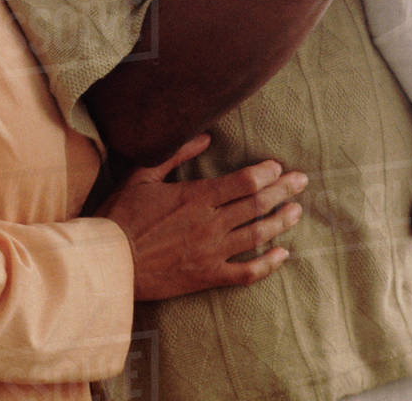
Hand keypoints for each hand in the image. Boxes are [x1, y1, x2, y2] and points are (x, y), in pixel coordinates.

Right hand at [99, 134, 305, 300]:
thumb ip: (177, 154)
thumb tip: (206, 135)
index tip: (279, 167)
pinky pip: (246, 273)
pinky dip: (268, 264)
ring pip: (256, 235)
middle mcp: (210, 224)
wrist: (108, 264)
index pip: (243, 182)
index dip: (266, 173)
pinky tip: (282, 255)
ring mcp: (211, 252)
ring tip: (297, 211)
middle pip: (256, 205)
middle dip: (282, 191)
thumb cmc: (121, 216)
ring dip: (280, 222)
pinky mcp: (207, 277)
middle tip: (302, 181)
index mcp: (196, 197)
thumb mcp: (143, 175)